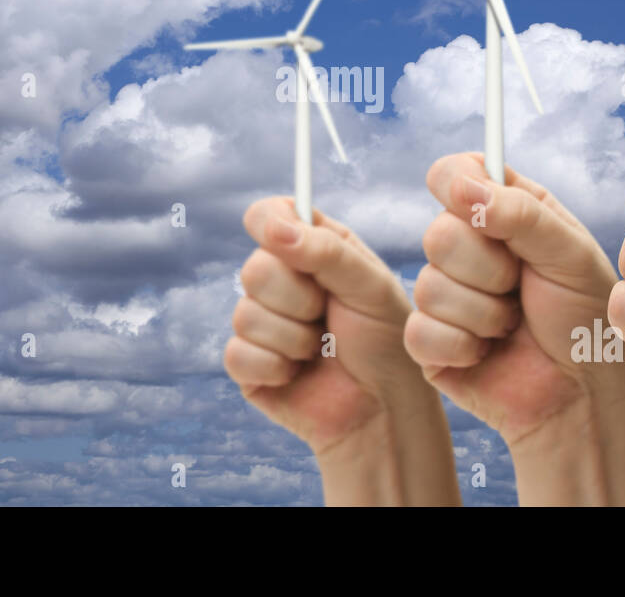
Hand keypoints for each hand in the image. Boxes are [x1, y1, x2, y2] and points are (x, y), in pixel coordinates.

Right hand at [223, 196, 459, 505]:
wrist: (384, 410)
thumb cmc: (386, 342)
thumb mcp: (369, 286)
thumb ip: (326, 252)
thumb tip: (274, 228)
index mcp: (311, 249)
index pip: (269, 215)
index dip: (270, 223)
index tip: (285, 241)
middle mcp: (282, 280)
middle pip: (254, 268)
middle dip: (298, 299)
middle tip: (328, 315)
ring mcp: (262, 321)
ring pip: (245, 314)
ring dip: (294, 338)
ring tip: (322, 349)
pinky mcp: (248, 363)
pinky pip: (238, 354)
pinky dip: (275, 366)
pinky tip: (299, 373)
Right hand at [403, 153, 624, 504]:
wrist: (583, 394)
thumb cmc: (585, 318)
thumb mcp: (568, 254)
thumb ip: (520, 214)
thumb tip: (460, 186)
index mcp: (499, 209)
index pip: (452, 173)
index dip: (458, 185)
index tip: (483, 211)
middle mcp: (466, 246)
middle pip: (437, 233)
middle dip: (488, 269)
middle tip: (522, 287)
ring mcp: (443, 293)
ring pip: (429, 286)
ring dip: (484, 314)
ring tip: (513, 326)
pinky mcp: (428, 341)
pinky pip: (420, 332)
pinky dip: (463, 346)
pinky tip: (488, 353)